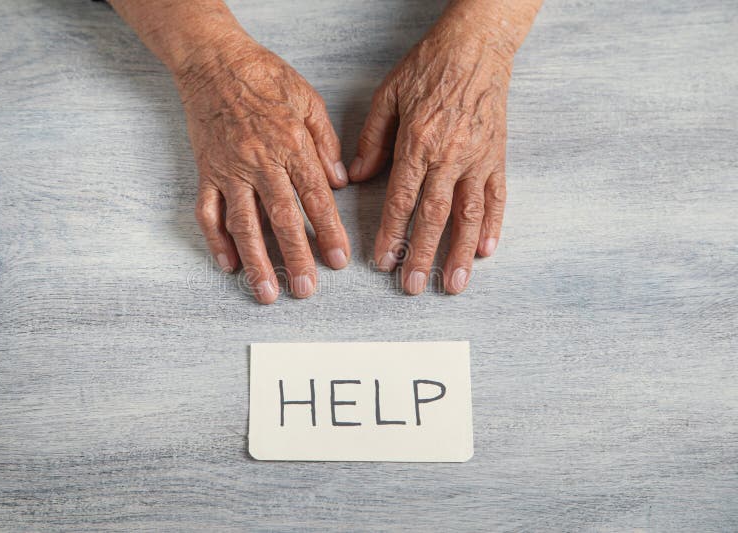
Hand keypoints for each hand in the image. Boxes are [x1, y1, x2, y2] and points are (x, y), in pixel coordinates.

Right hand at [177, 36, 350, 303]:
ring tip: (267, 292)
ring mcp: (229, 170)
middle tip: (306, 289)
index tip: (339, 260)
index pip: (315, 198)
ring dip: (256, 261)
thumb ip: (326, 143)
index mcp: (291, 145)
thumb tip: (339, 183)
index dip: (329, 231)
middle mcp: (260, 162)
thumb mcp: (308, 100)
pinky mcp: (206, 171)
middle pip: (281, 219)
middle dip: (296, 258)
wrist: (213, 61)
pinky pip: (208, 212)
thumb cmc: (264, 77)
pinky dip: (216, 241)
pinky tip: (228, 265)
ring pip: (243, 223)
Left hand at [349, 14, 517, 294]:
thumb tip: (356, 176)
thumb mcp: (388, 94)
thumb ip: (371, 138)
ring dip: (461, 252)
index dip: (392, 234)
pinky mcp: (497, 155)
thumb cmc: (429, 66)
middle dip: (422, 255)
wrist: (477, 44)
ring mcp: (478, 158)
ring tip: (453, 283)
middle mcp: (449, 155)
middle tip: (413, 287)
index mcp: (417, 142)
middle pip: (434, 216)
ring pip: (470, 214)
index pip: (402, 199)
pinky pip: (498, 196)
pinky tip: (486, 250)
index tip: (383, 262)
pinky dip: (493, 224)